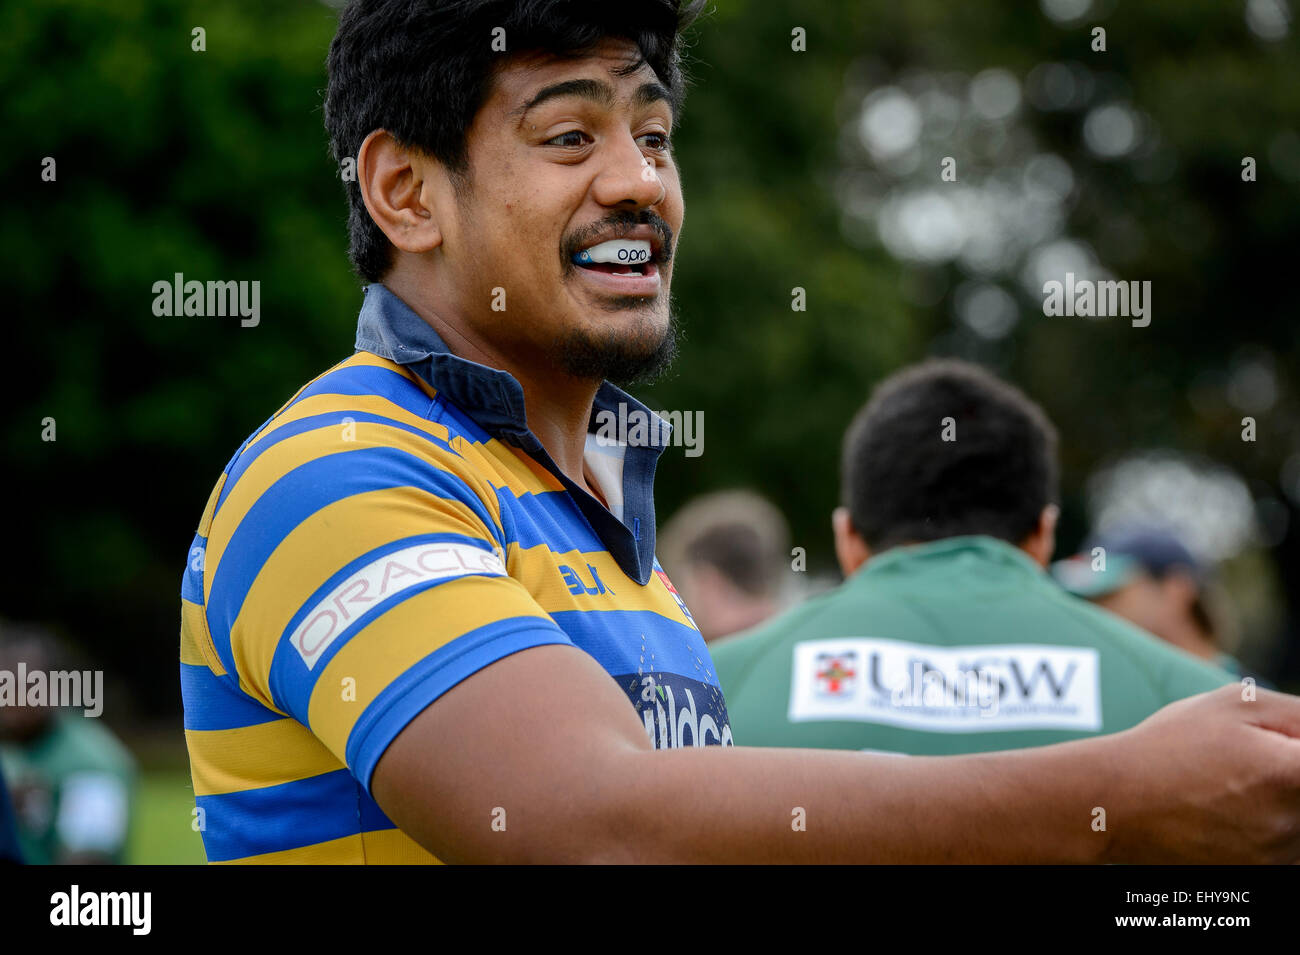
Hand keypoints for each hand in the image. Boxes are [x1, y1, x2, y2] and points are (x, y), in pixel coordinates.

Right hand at [1107, 684, 1299, 862]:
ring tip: (1232, 789)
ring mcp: (1275, 857)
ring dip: (1282, 807)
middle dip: (1290, 777)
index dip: (1298, 754)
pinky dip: (1265, 830)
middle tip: (1249, 767)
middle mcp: (1292, 824)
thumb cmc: (1171, 746)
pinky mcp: (1258, 877)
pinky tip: (1230, 815)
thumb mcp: (1235, 705)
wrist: (1115, 802)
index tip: (1285, 752)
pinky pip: (1284, 851)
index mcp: (1295, 774)